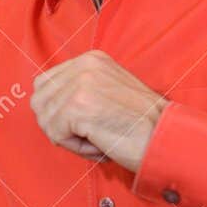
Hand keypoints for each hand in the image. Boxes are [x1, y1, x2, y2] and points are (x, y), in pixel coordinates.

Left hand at [30, 50, 168, 173]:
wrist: (167, 138)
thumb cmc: (144, 125)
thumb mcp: (110, 91)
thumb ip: (80, 90)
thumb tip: (47, 104)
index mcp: (91, 59)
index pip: (46, 83)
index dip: (58, 110)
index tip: (85, 121)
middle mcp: (84, 66)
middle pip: (39, 100)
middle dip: (58, 124)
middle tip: (89, 133)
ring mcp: (80, 84)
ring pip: (45, 119)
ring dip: (69, 137)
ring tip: (98, 137)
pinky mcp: (78, 107)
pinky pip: (55, 134)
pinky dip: (76, 147)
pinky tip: (100, 143)